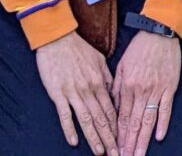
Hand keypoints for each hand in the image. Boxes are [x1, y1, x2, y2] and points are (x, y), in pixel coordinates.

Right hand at [34, 31, 117, 152]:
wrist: (57, 37)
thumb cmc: (78, 48)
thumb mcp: (99, 60)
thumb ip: (107, 78)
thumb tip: (112, 93)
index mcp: (100, 82)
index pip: (112, 110)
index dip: (118, 127)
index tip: (123, 141)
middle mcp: (89, 90)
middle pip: (102, 119)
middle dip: (110, 139)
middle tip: (117, 154)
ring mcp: (73, 92)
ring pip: (86, 120)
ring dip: (94, 138)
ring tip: (100, 152)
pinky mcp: (58, 93)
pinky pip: (65, 114)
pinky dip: (69, 128)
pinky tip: (73, 141)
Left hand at [111, 30, 180, 155]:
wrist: (160, 31)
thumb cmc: (140, 47)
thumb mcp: (122, 64)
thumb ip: (116, 86)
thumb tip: (112, 104)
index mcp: (127, 85)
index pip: (121, 117)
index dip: (118, 135)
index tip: (115, 149)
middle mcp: (140, 90)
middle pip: (133, 123)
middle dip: (129, 144)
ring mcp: (156, 90)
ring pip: (148, 120)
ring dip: (143, 139)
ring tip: (139, 154)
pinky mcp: (170, 86)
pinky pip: (165, 108)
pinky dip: (162, 123)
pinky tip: (158, 136)